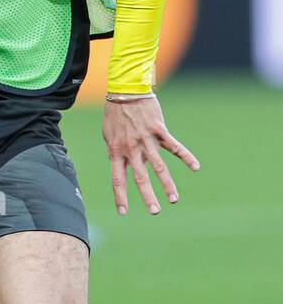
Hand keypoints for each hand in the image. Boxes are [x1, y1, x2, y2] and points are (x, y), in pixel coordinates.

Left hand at [102, 94, 199, 215]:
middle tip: (155, 212)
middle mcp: (131, 149)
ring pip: (158, 166)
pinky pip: (174, 147)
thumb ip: (113, 150)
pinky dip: (185, 157)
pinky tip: (195, 167)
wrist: (126, 91)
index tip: (123, 213)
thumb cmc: (116, 114)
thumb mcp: (108, 134)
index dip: (120, 196)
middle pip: (140, 177)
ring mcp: (146, 140)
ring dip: (167, 184)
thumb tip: (113, 162)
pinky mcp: (159, 131)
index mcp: (116, 151)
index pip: (117, 179)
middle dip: (147, 196)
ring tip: (174, 199)